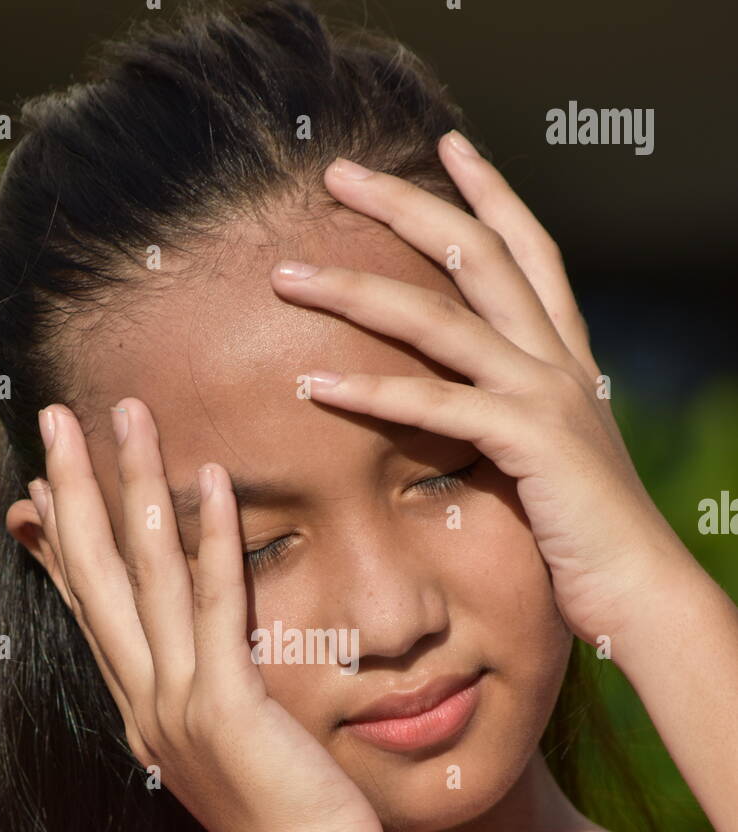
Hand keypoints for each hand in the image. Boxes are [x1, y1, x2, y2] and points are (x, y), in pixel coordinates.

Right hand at [27, 399, 387, 831]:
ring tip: (124, 412)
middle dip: (73, 491)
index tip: (37, 492)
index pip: (91, 611)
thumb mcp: (226, 755)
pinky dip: (212, 539)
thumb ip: (205, 706)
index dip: (61, 544)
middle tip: (56, 418)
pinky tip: (213, 479)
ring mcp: (179, 704)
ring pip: (145, 575)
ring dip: (133, 486)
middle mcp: (146, 702)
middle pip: (97, 577)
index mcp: (143, 711)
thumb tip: (197, 677)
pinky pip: (215, 606)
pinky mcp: (228, 707)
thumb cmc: (286, 820)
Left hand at [269, 136, 690, 645]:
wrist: (642, 589)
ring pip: (439, 318)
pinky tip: (312, 385)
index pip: (527, 250)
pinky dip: (370, 394)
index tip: (446, 144)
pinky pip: (435, 405)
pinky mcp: (529, 441)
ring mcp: (545, 395)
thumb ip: (514, 420)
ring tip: (286, 276)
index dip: (490, 192)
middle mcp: (558, 360)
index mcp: (567, 357)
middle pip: (476, 254)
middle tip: (336, 171)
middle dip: (404, 205)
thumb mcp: (552, 459)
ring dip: (355, 290)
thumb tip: (470, 411)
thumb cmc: (589, 537)